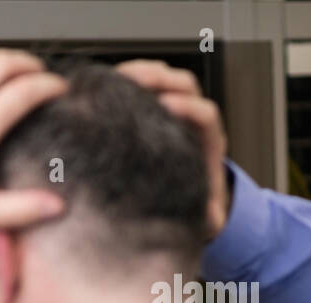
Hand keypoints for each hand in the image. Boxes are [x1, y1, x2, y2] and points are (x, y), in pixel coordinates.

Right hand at [113, 59, 230, 238]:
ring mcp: (172, 116)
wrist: (192, 205)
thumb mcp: (205, 218)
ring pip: (163, 81)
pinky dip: (124, 84)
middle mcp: (191, 124)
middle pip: (184, 87)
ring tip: (112, 77)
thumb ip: (210, 217)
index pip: (204, 114)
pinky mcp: (151, 115)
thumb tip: (212, 221)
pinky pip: (142, 90)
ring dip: (141, 73)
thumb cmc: (193, 209)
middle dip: (160, 79)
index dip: (189, 107)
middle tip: (134, 79)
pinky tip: (99, 90)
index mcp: (207, 145)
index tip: (168, 107)